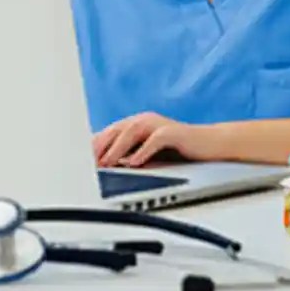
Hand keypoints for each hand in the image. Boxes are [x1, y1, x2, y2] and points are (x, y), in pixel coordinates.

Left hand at [92, 112, 227, 166]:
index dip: (92, 148)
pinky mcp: (176, 132)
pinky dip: (144, 151)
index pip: (108, 134)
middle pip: (116, 130)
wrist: (212, 146)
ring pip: (132, 131)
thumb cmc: (181, 152)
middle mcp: (146, 121)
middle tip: (85, 164)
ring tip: (106, 163)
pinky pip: (156, 139)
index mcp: (137, 125)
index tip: (77, 163)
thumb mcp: (149, 155)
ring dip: (117, 148)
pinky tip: (135, 163)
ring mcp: (160, 124)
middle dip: (100, 147)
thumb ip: (129, 157)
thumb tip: (103, 170)